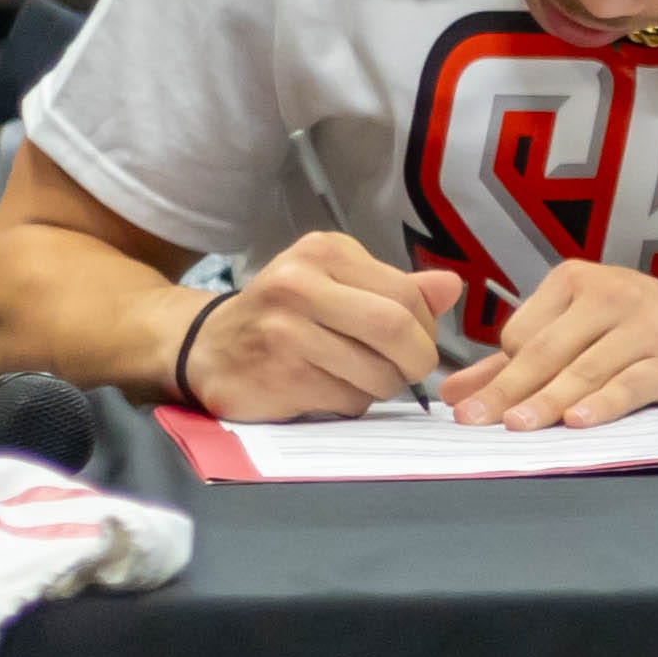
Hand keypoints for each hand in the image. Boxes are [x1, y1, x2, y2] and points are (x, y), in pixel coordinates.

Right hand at [183, 231, 463, 420]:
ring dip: (382, 387)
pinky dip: (350, 404)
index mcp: (323, 252)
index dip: (426, 328)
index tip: (415, 342)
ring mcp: (282, 332)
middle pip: (395, 330)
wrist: (205, 346)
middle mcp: (297, 285)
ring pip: (376, 373)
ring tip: (357, 377)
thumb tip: (452, 286)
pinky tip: (325, 391)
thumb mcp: (338, 285)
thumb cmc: (286, 314)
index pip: (407, 295)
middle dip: (416, 361)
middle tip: (408, 372)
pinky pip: (346, 402)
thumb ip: (398, 288)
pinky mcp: (274, 378)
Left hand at [443, 261, 657, 429]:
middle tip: (474, 421)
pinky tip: (578, 421)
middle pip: (548, 351)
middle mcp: (611, 294)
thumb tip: (453, 395)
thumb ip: (513, 362)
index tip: (487, 405)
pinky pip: (630, 385)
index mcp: (576, 280)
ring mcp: (645, 326)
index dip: (505, 370)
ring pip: (585, 370)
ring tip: (516, 427)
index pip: (525, 332)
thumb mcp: (575, 329)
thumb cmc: (632, 329)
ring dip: (548, 401)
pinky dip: (603, 404)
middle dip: (509, 389)